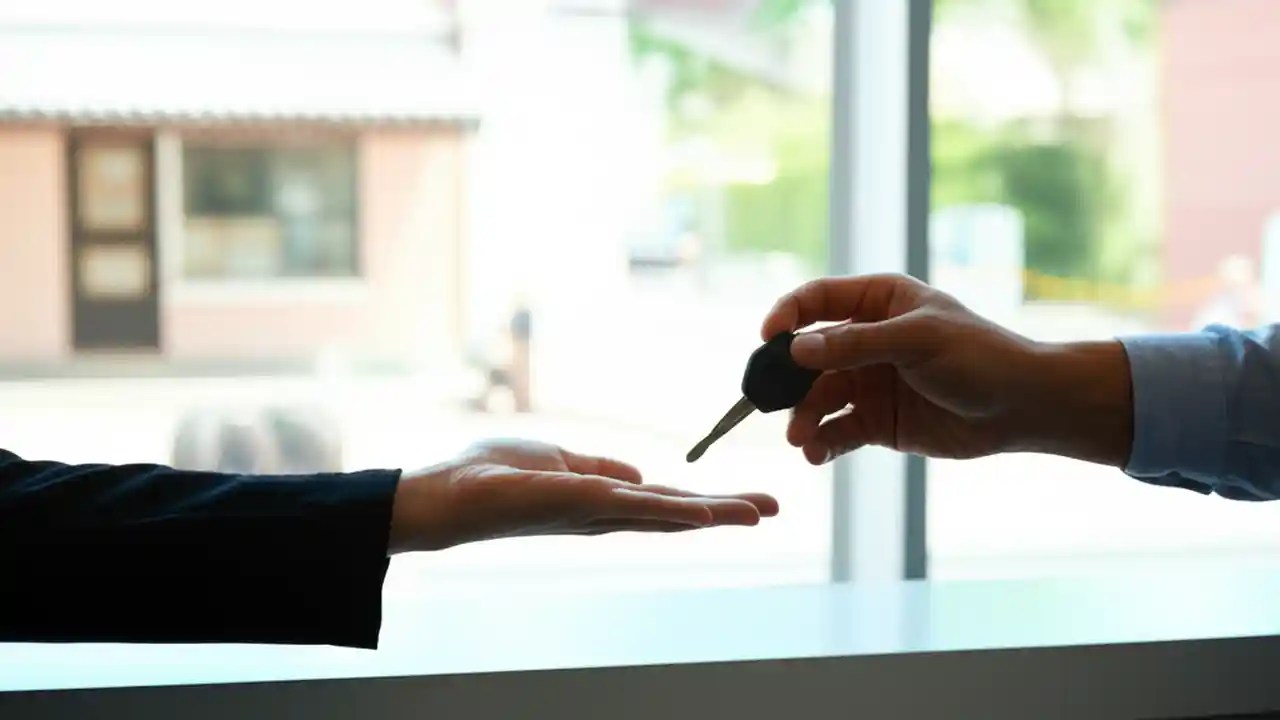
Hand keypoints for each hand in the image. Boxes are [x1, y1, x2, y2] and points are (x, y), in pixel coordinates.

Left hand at [388, 438, 778, 552]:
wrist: (450, 494)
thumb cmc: (494, 476)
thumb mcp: (559, 460)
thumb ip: (599, 467)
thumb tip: (638, 474)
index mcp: (602, 502)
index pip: (662, 502)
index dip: (704, 503)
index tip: (744, 502)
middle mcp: (607, 514)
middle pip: (677, 513)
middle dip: (725, 511)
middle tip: (772, 508)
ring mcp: (599, 513)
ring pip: (669, 514)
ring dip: (716, 513)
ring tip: (760, 511)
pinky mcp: (587, 504)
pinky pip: (643, 506)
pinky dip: (680, 509)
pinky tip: (710, 510)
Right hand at [762, 274, 1132, 466]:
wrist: (1023, 407)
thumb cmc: (979, 357)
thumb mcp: (917, 340)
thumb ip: (856, 344)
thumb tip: (797, 350)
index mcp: (877, 302)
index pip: (816, 300)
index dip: (787, 315)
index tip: (768, 338)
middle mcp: (865, 341)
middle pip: (808, 357)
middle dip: (789, 381)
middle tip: (771, 402)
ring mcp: (868, 383)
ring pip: (818, 399)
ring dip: (804, 418)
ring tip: (800, 439)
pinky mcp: (876, 423)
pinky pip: (837, 432)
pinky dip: (822, 444)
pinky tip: (815, 455)